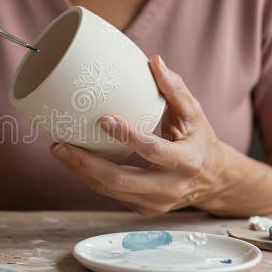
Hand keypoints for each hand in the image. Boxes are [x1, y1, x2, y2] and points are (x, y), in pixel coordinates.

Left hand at [50, 55, 241, 215]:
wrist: (213, 180)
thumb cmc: (199, 140)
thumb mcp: (194, 114)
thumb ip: (174, 89)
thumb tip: (154, 62)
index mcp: (186, 162)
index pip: (153, 151)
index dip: (128, 136)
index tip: (103, 119)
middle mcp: (170, 188)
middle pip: (121, 180)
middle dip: (86, 164)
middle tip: (60, 144)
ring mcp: (155, 203)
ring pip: (110, 191)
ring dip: (80, 171)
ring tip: (59, 150)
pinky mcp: (142, 209)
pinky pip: (111, 194)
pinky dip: (89, 177)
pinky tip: (73, 160)